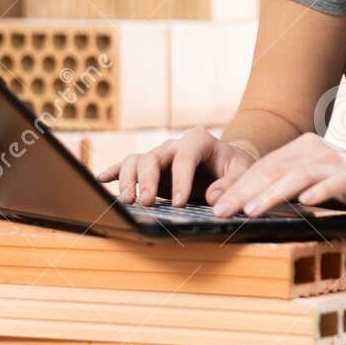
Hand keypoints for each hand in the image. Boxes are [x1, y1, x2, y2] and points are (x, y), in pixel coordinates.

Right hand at [96, 126, 256, 206]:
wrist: (227, 164)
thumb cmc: (236, 168)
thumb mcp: (243, 173)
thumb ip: (231, 184)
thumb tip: (213, 198)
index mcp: (199, 141)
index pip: (185, 156)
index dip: (181, 179)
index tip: (180, 203)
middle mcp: (174, 145)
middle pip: (154, 156)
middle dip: (149, 180)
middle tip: (148, 203)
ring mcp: (159, 156)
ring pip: (136, 160)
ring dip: (129, 180)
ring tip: (128, 201)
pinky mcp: (150, 169)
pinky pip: (127, 165)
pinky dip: (114, 171)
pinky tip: (102, 179)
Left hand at [208, 132, 345, 217]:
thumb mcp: (310, 186)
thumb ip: (282, 190)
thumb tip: (239, 204)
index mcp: (301, 149)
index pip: (262, 168)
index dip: (236, 186)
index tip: (213, 205)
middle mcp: (315, 151)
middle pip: (273, 171)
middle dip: (244, 192)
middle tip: (220, 211)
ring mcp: (335, 163)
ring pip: (297, 177)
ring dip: (272, 194)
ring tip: (250, 210)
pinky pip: (334, 184)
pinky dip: (319, 193)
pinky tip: (305, 204)